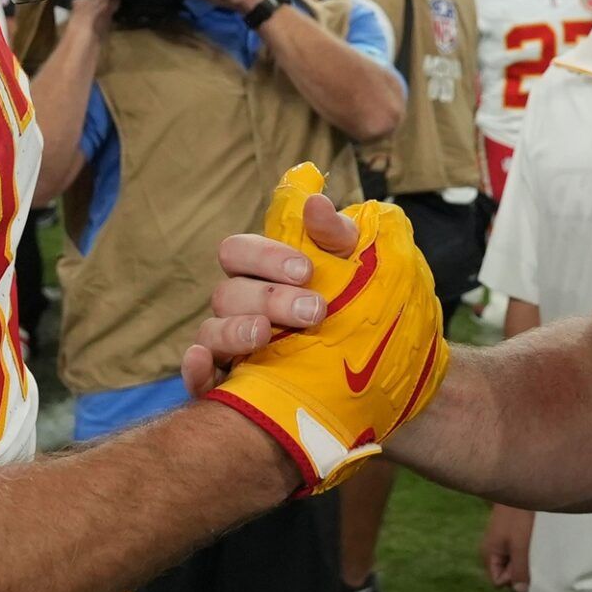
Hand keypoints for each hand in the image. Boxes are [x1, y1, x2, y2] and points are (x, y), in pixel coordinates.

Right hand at [182, 163, 447, 490]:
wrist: (395, 385)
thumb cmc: (374, 316)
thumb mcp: (371, 271)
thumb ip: (343, 237)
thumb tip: (316, 202)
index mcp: (267, 275)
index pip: (239, 251)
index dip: (264, 256)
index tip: (306, 269)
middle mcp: (245, 309)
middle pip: (228, 292)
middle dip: (268, 299)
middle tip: (315, 312)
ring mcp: (236, 350)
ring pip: (211, 333)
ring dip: (233, 331)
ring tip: (264, 338)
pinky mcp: (235, 389)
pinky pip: (200, 379)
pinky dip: (197, 370)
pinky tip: (208, 367)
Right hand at [481, 504, 532, 591]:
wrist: (522, 485)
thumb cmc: (519, 516)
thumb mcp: (520, 546)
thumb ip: (519, 569)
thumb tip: (519, 591)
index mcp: (489, 554)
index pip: (498, 581)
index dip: (513, 579)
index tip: (526, 566)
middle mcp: (492, 549)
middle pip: (506, 572)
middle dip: (521, 570)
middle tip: (534, 557)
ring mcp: (501, 539)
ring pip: (514, 560)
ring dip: (527, 559)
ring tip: (538, 549)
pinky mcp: (511, 531)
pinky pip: (518, 549)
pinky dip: (528, 548)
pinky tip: (538, 542)